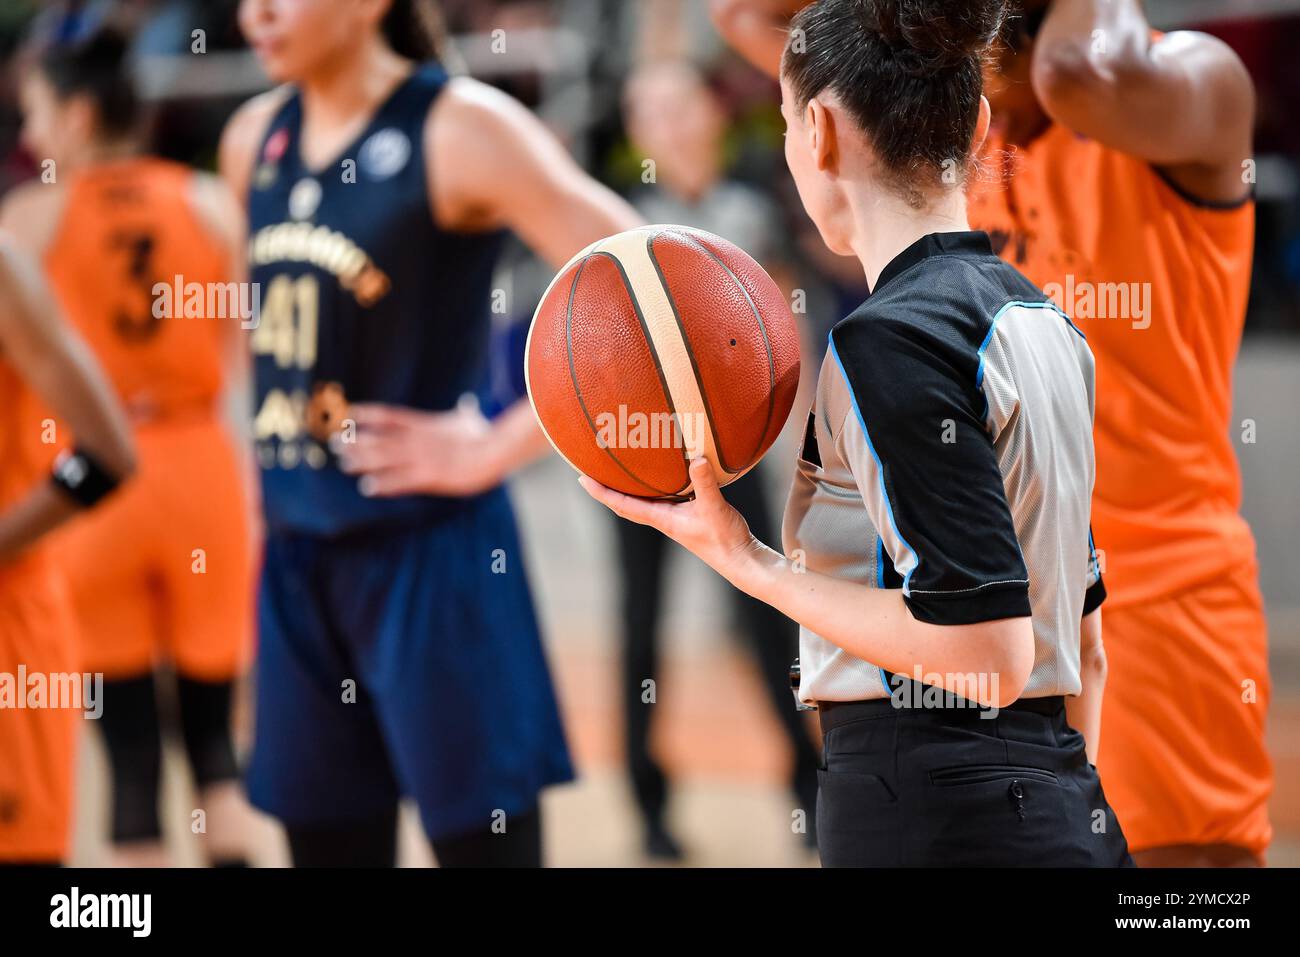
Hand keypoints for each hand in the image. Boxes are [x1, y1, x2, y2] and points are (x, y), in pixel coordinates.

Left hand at [337, 398, 504, 497]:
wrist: (494, 450)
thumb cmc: (484, 435)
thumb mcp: (470, 420)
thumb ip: (463, 412)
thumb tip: (468, 402)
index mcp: (425, 425)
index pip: (390, 416)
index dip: (368, 414)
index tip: (348, 413)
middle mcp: (418, 439)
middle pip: (380, 438)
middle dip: (357, 441)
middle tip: (334, 443)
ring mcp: (422, 457)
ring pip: (385, 458)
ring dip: (363, 461)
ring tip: (344, 463)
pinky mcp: (430, 476)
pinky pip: (401, 481)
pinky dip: (383, 483)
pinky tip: (367, 486)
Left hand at [579, 457, 760, 582]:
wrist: (740, 560)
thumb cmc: (724, 539)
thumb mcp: (714, 508)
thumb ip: (705, 483)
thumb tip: (697, 458)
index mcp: (661, 518)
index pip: (622, 504)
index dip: (601, 492)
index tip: (582, 479)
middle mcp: (662, 519)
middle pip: (625, 503)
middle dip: (607, 489)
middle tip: (590, 471)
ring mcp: (674, 519)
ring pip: (643, 501)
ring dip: (628, 489)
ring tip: (618, 470)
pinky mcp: (687, 516)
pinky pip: (661, 498)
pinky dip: (653, 487)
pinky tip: (660, 475)